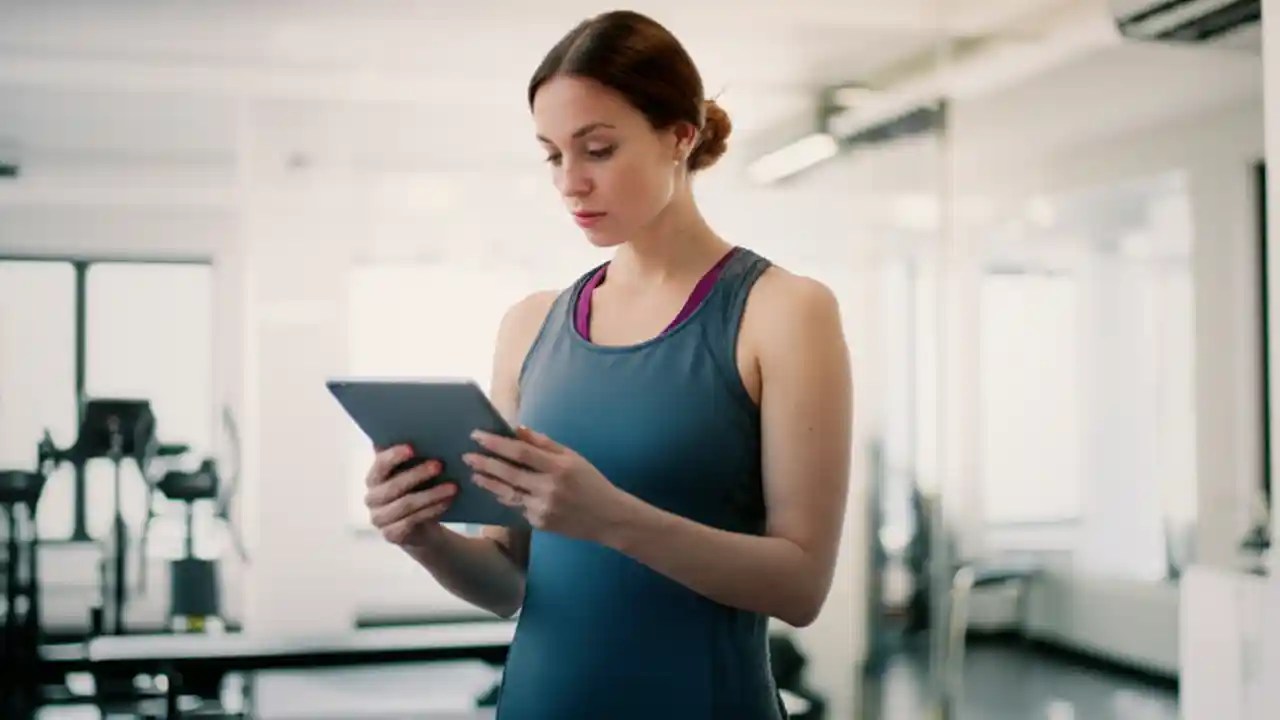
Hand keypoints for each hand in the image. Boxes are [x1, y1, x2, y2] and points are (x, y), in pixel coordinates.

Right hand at [363, 444, 457, 546]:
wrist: (420, 526)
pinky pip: (412, 521)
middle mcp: (372, 497)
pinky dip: (432, 510)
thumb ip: (410, 455)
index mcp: (374, 477)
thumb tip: (418, 426)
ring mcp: (379, 518)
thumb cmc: (416, 490)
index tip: (412, 447)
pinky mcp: (391, 535)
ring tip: (453, 487)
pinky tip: (448, 502)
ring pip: (406, 504)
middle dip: (417, 474)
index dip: (394, 456)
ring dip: (431, 494)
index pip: (379, 464)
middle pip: (393, 486)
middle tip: (440, 464)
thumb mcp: (413, 471)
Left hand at [464, 426, 628, 542]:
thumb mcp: (572, 457)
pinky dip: (505, 496)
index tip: (477, 435)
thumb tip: (517, 429)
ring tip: (474, 473)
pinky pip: (517, 506)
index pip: (520, 452)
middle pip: (509, 473)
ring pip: (507, 493)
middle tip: (467, 455)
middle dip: (485, 463)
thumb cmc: (591, 482)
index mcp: (559, 467)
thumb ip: (544, 444)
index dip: (496, 443)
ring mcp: (543, 508)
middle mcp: (549, 488)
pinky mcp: (539, 523)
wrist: (608, 517)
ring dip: (488, 482)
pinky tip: (495, 489)